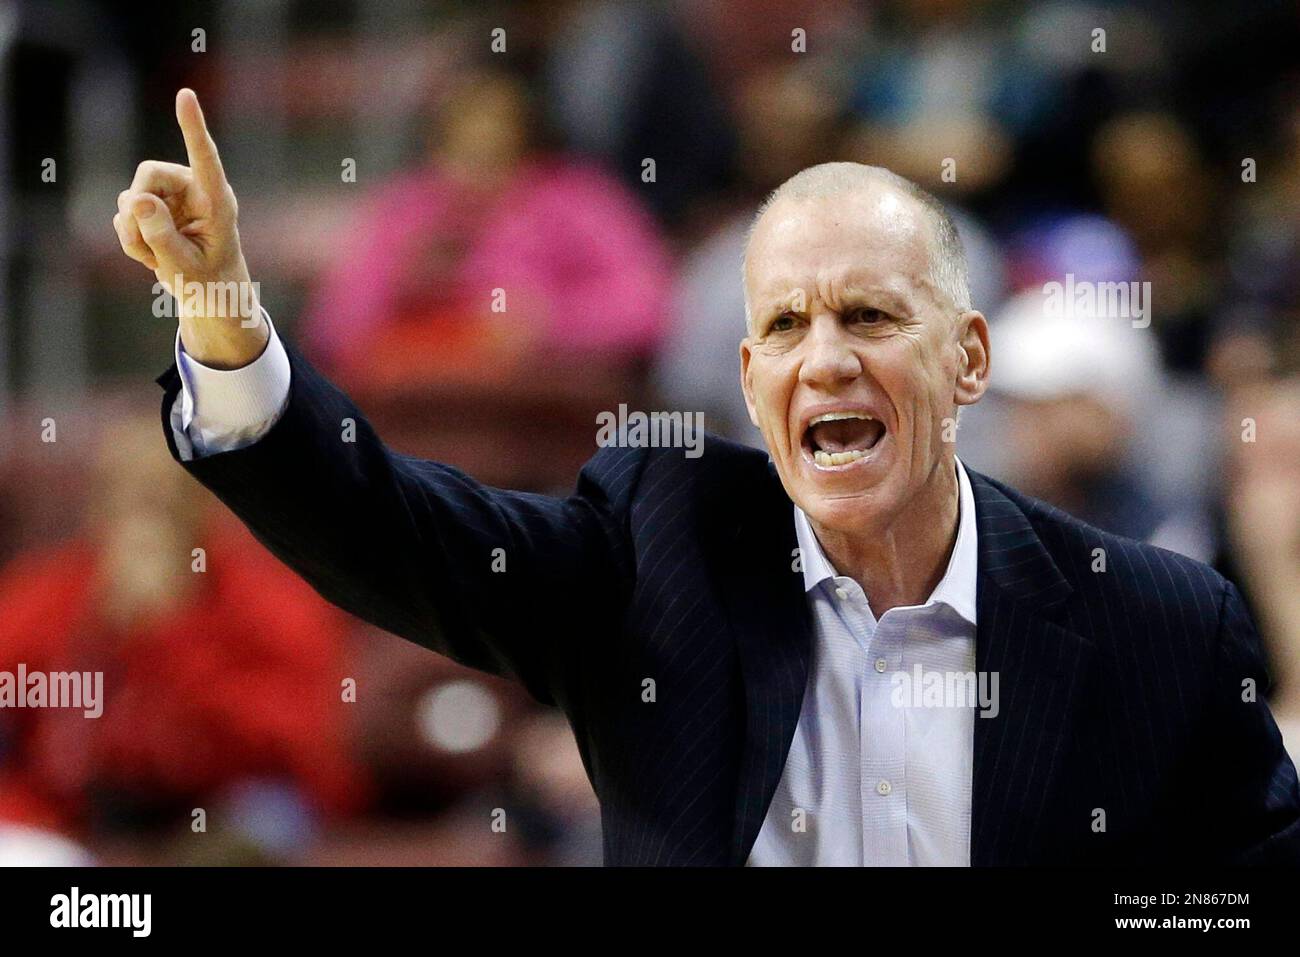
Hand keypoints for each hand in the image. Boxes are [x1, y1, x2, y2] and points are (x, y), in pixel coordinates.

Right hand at [113, 88, 267, 368]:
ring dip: (134, 232)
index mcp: (216, 201)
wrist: (210, 296)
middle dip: (137, 209)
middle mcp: (194, 191)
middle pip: (147, 176)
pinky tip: (152, 255)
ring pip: (132, 197)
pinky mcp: (156, 207)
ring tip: (157, 258)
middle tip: (146, 244)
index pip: (204, 158)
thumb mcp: (183, 266)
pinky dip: (131, 238)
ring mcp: (173, 198)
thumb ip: (161, 234)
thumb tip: (136, 198)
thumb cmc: (208, 282)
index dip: (192, 126)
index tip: (186, 95)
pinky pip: (126, 213)